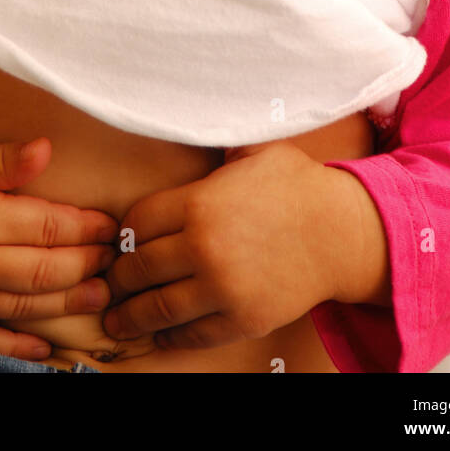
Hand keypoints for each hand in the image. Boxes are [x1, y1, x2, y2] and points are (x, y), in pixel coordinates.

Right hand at [0, 137, 117, 360]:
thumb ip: (3, 160)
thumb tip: (47, 149)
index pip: (49, 227)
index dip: (85, 226)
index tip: (110, 224)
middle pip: (46, 270)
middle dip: (87, 264)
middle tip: (114, 260)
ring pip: (25, 306)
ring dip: (67, 304)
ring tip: (99, 297)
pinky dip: (17, 347)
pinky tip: (45, 347)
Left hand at [101, 139, 352, 351]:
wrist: (343, 232)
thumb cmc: (296, 185)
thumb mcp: (252, 149)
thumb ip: (214, 144)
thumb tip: (186, 115)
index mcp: (199, 203)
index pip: (136, 223)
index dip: (123, 233)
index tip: (118, 241)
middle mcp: (204, 247)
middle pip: (138, 267)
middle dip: (117, 278)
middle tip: (107, 284)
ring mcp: (223, 287)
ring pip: (157, 306)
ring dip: (130, 316)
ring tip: (116, 320)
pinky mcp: (243, 318)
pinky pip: (193, 333)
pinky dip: (169, 336)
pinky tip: (158, 333)